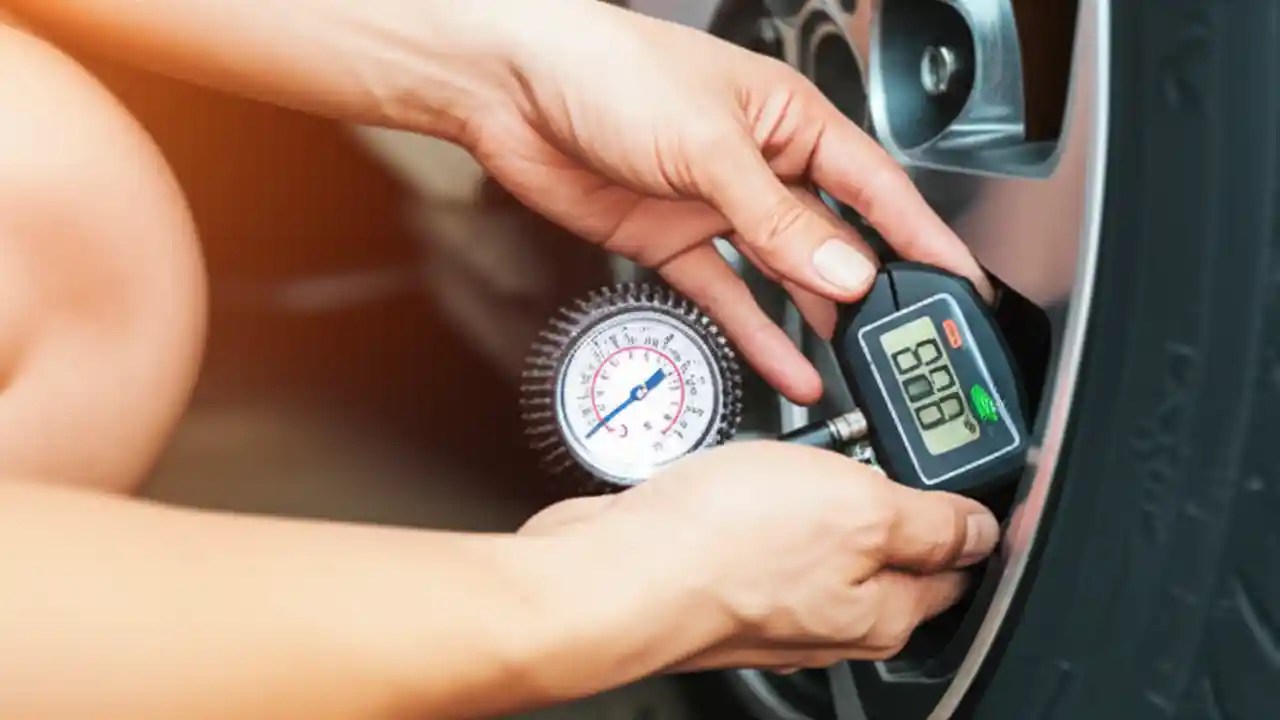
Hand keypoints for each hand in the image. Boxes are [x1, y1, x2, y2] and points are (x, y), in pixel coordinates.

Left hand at [463, 0, 991, 403]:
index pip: (875, 186)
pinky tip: (788, 368)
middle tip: (904, 342)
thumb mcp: (710, 147)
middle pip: (832, 238)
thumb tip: (846, 270)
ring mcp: (715, 208)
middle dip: (869, 291)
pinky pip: (727, 297)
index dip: (921, 237)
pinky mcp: (671, 243)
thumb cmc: (608, 72)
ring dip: (817, 321)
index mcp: (789, 121)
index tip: (959, 283)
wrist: (511, 89)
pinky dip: (756, 335)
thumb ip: (778, 219)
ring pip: (783, 275)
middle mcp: (759, 166)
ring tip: (858, 368)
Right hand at [519, 442, 999, 671]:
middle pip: (888, 554)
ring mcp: (773, 603)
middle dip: (886, 495)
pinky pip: (764, 536)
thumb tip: (982, 528)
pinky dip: (765, 501)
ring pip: (821, 540)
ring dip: (819, 493)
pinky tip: (748, 476)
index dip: (968, 512)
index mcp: (883, 614)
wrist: (615, 569)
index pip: (956, 567)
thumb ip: (932, 522)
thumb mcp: (861, 508)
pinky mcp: (721, 581)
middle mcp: (831, 620)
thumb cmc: (724, 544)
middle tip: (867, 446)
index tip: (958, 469)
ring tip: (802, 454)